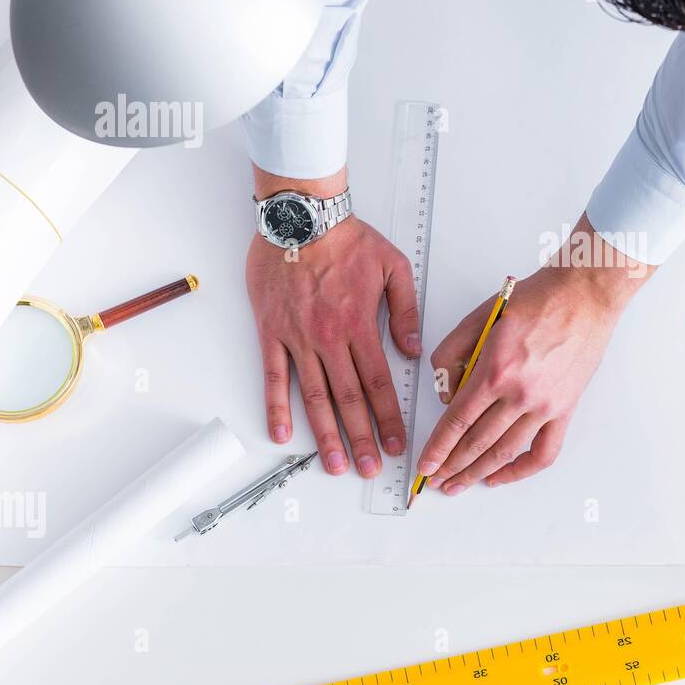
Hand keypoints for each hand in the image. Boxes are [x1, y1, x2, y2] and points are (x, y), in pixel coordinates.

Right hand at [246, 165, 419, 477]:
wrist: (302, 216)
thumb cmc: (346, 239)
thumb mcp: (393, 266)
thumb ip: (405, 310)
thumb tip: (412, 348)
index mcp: (361, 326)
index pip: (379, 383)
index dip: (388, 418)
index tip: (397, 444)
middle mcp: (329, 339)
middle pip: (349, 399)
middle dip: (362, 438)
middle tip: (370, 467)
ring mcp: (298, 339)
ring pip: (314, 397)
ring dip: (325, 434)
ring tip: (333, 464)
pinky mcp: (272, 333)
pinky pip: (274, 377)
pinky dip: (276, 407)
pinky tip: (281, 433)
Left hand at [417, 214, 652, 494]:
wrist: (584, 294)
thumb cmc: (539, 299)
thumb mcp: (481, 316)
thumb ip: (453, 352)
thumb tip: (445, 388)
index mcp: (495, 370)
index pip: (457, 421)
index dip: (438, 447)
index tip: (426, 464)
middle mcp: (520, 394)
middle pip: (477, 442)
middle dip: (452, 465)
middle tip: (436, 479)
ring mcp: (545, 405)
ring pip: (505, 452)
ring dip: (479, 472)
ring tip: (461, 483)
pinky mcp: (564, 409)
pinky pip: (543, 452)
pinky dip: (521, 470)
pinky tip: (502, 476)